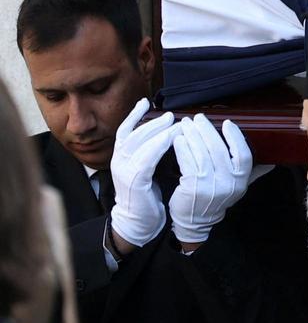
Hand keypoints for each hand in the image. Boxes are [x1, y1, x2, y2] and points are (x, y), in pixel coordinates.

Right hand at [110, 99, 178, 248]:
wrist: (137, 221)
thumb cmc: (145, 194)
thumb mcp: (144, 168)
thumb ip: (147, 151)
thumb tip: (162, 130)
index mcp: (121, 157)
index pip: (124, 130)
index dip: (134, 115)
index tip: (146, 101)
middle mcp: (119, 161)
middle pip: (133, 133)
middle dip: (152, 121)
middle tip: (170, 114)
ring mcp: (124, 171)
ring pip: (140, 143)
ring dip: (158, 131)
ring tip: (175, 123)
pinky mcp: (134, 181)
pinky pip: (146, 158)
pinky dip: (159, 146)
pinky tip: (170, 139)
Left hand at [170, 115, 251, 243]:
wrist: (196, 222)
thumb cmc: (216, 199)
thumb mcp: (238, 187)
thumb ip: (253, 172)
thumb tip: (272, 162)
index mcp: (241, 179)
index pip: (243, 155)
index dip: (236, 137)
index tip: (227, 123)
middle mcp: (228, 182)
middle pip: (219, 150)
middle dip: (207, 130)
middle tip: (199, 118)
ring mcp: (210, 186)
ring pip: (202, 153)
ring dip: (193, 135)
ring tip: (187, 124)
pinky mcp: (192, 188)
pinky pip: (188, 162)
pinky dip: (183, 148)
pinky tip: (178, 139)